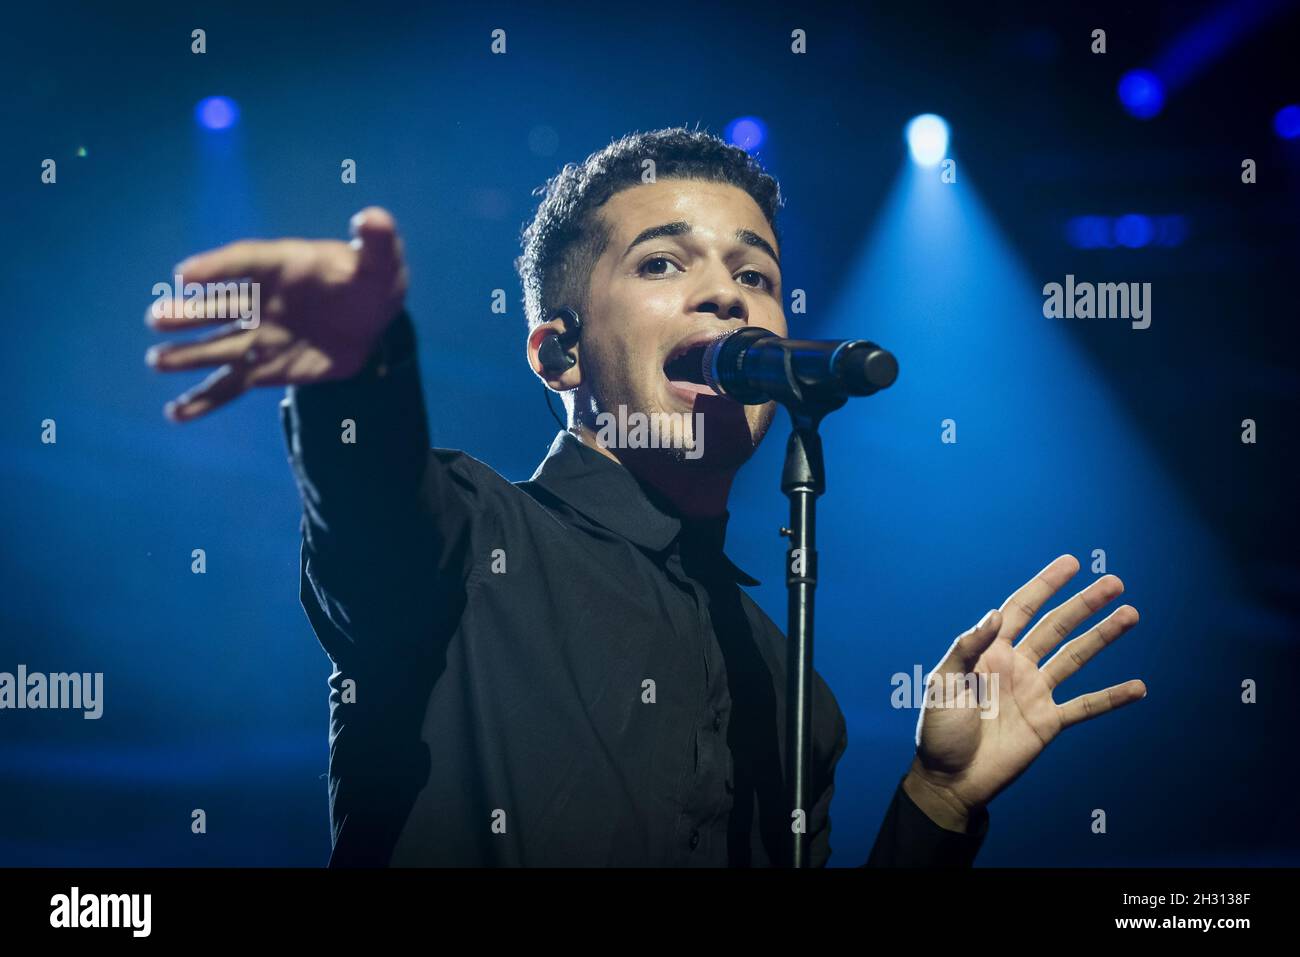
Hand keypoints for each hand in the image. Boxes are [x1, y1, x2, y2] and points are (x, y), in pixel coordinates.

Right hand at [144, 206, 407, 421]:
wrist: (371, 317)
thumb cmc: (369, 278)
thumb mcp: (381, 258)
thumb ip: (377, 239)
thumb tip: (373, 219)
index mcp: (282, 265)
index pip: (245, 263)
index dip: (216, 268)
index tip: (186, 276)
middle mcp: (262, 300)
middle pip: (221, 307)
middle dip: (190, 313)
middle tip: (157, 318)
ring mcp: (261, 335)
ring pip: (219, 347)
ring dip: (188, 355)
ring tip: (156, 361)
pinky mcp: (266, 368)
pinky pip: (231, 385)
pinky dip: (204, 400)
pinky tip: (176, 414)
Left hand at [905, 554, 1144, 829]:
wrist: (949, 778)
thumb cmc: (938, 730)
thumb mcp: (943, 683)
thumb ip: (967, 648)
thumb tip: (995, 614)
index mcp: (989, 652)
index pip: (1021, 609)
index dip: (1044, 585)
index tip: (1070, 563)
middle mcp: (1016, 666)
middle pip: (1056, 626)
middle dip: (1084, 604)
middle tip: (1114, 582)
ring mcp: (1035, 693)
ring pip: (1075, 658)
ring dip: (1103, 637)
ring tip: (1131, 614)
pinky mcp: (1048, 723)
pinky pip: (1085, 707)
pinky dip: (1111, 698)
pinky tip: (1138, 687)